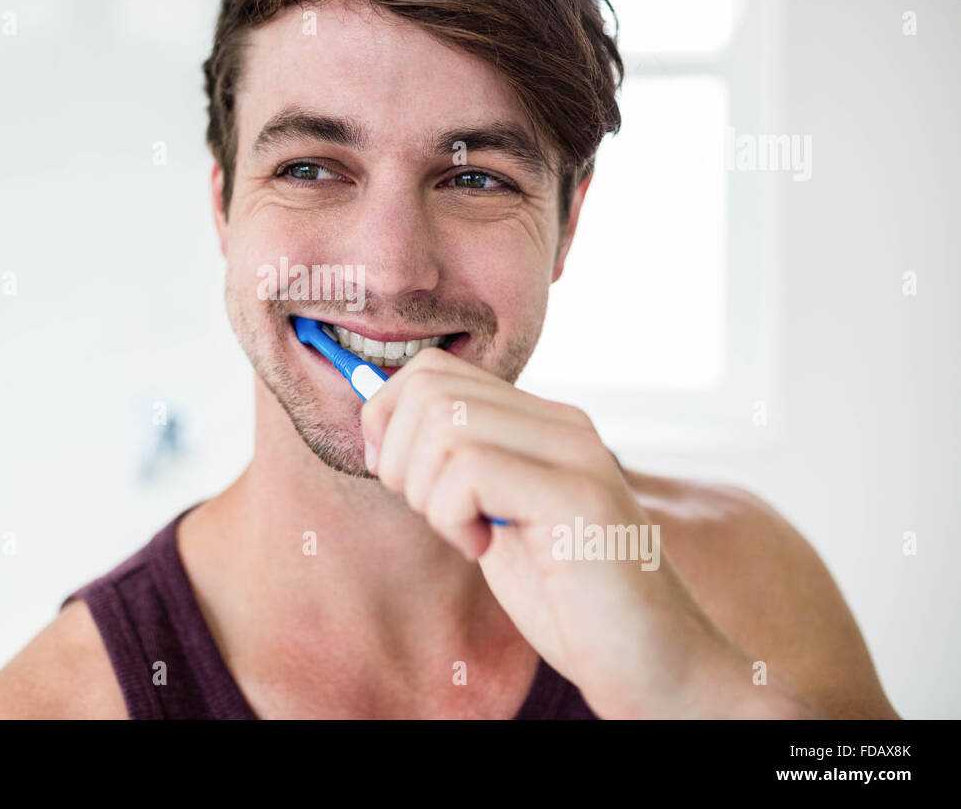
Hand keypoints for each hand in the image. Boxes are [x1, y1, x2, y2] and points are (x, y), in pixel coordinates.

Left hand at [359, 346, 812, 717]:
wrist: (654, 665)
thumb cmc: (570, 603)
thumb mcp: (497, 520)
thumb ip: (456, 470)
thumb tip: (381, 427)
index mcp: (541, 422)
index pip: (435, 370)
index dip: (388, 417)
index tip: (397, 477)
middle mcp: (562, 424)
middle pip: (431, 387)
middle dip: (398, 455)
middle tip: (433, 512)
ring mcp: (574, 454)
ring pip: (445, 424)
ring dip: (428, 491)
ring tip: (466, 534)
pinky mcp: (577, 495)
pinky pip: (470, 470)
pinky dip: (452, 517)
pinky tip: (485, 549)